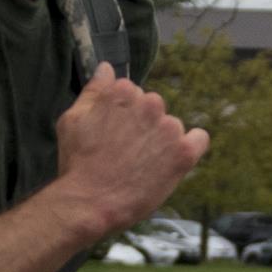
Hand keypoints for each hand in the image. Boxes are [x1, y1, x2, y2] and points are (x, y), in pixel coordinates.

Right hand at [53, 65, 209, 239]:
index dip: (122, 116)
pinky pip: (199, 139)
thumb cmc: (77, 163)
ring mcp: (169, 127)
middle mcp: (149, 103)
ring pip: (172, 126)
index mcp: (123, 91)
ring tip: (142, 165)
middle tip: (126, 153)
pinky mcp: (184, 152)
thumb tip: (107, 68)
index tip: (114, 135)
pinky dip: (189, 148)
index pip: (132, 94)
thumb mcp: (72, 120)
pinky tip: (172, 161)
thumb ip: (94, 91)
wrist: (90, 203)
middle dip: (143, 126)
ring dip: (161, 141)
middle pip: (153, 108)